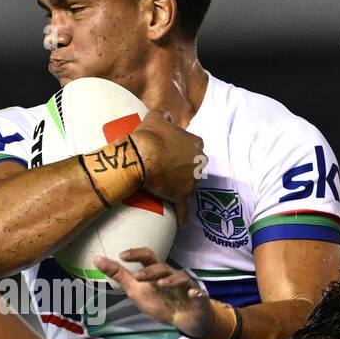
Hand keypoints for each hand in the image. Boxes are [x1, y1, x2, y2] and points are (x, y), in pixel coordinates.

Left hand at [95, 247, 212, 337]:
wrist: (186, 319)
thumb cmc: (161, 301)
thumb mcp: (136, 289)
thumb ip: (119, 275)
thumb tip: (97, 259)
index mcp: (156, 273)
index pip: (147, 257)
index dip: (136, 254)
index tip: (122, 255)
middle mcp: (171, 276)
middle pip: (162, 267)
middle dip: (151, 270)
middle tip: (137, 277)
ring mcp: (185, 286)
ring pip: (179, 278)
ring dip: (170, 280)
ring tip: (160, 285)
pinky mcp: (197, 299)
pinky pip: (199, 294)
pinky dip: (196, 293)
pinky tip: (192, 294)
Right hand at [128, 111, 204, 225]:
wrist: (141, 156)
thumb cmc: (149, 136)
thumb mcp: (155, 118)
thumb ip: (163, 115)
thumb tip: (166, 114)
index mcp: (196, 143)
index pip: (195, 146)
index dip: (183, 149)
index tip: (172, 151)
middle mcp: (198, 162)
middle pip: (195, 167)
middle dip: (184, 169)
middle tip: (168, 169)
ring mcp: (191, 181)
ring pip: (189, 186)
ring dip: (180, 187)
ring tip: (165, 188)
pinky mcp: (181, 196)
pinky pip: (183, 208)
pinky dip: (183, 216)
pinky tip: (182, 224)